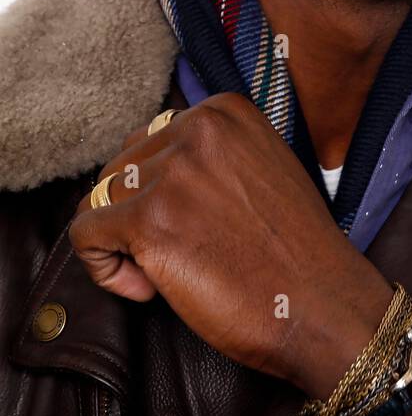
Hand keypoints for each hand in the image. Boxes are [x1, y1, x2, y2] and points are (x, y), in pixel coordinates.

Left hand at [68, 93, 393, 399]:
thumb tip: (151, 168)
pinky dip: (105, 269)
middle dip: (137, 214)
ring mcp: (173, 172)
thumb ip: (212, 155)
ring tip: (166, 271)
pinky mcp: (150, 220)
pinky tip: (148, 287)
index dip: (161, 191)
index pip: (150, 141)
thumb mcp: (261, 169)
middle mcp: (197, 129)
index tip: (194, 224)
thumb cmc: (295, 251)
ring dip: (123, 242)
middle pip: (120, 167)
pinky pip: (85, 234)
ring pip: (99, 199)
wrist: (321, 304)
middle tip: (183, 253)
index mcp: (224, 111)